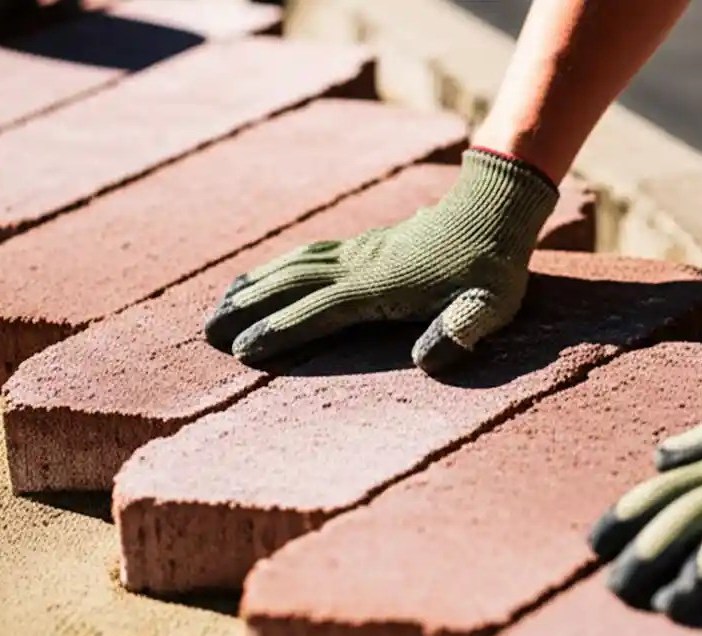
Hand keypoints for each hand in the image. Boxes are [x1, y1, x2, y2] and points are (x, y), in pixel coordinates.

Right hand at [204, 149, 557, 373]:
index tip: (242, 350)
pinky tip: (263, 276)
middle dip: (246, 309)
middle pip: (290, 286)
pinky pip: (308, 254)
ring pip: (292, 265)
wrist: (495, 207)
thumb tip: (426, 362)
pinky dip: (277, 266)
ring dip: (253, 285)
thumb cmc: (493, 267)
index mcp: (380, 287)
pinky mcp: (363, 244)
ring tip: (219, 304)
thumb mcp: (488, 307)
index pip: (317, 312)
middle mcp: (358, 265)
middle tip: (206, 332)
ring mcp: (358, 251)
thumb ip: (460, 332)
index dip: (279, 331)